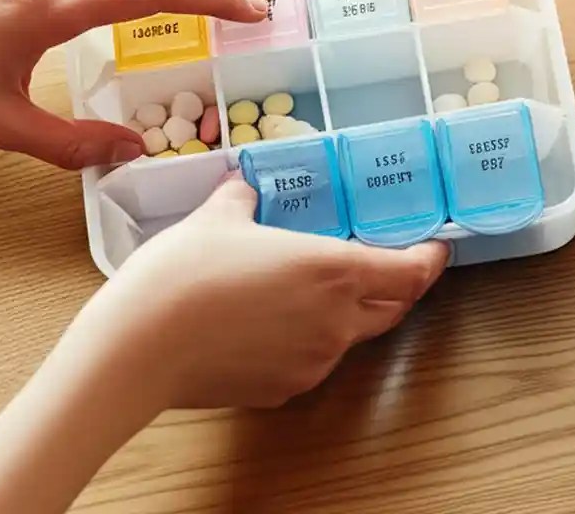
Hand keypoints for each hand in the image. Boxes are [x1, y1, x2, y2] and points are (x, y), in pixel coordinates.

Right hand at [64, 175, 450, 409]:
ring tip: (307, 290)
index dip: (430, 259)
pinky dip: (309, 340)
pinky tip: (272, 324)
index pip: (412, 272)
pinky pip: (314, 360)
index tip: (435, 246)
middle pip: (394, 307)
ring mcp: (315, 361)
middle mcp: (337, 320)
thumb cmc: (183, 275)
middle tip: (386, 263)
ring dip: (347, 313)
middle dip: (399, 286)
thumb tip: (243, 185)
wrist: (139, 348)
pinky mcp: (286, 389)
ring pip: (352, 335)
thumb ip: (242, 199)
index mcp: (335, 270)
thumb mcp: (216, 219)